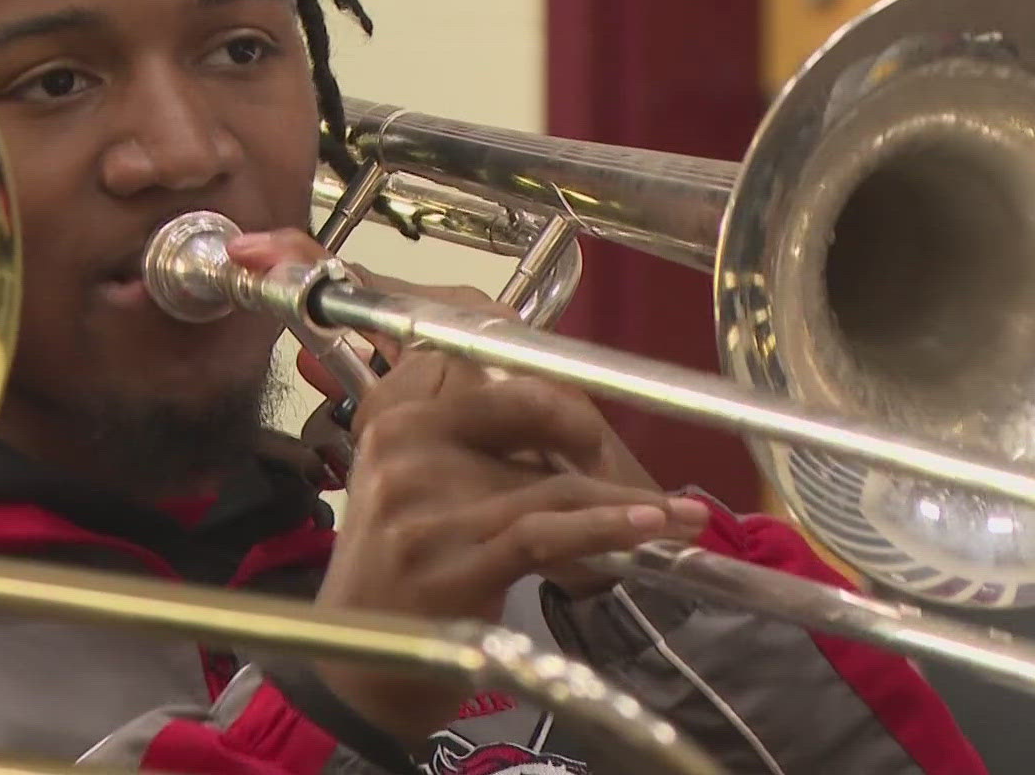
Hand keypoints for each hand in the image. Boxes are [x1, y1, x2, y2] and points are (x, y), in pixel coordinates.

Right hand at [225, 231, 708, 748]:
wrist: (354, 673)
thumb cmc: (390, 576)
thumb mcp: (402, 488)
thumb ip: (456, 439)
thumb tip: (547, 402)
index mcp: (388, 418)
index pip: (474, 360)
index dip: (540, 373)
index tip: (584, 403)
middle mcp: (402, 450)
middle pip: (522, 406)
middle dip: (588, 430)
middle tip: (625, 460)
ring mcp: (427, 508)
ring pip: (550, 480)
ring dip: (625, 497)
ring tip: (680, 512)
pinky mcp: (457, 564)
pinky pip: (548, 534)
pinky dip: (609, 528)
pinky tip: (651, 528)